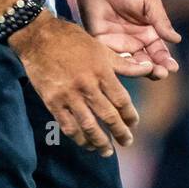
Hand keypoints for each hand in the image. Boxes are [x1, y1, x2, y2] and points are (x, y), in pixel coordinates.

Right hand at [9, 13, 149, 156]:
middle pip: (108, 115)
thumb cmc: (73, 40)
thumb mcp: (101, 47)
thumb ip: (124, 64)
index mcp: (101, 70)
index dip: (129, 114)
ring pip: (88, 125)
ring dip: (100, 141)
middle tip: (127, 142)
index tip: (134, 123)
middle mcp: (87, 85)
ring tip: (107, 150)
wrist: (39, 37)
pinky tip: (86, 144)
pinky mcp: (52, 102)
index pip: (121, 99)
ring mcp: (69, 95)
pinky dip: (79, 138)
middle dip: (120, 132)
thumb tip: (149, 68)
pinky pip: (68, 125)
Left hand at [68, 0, 180, 79]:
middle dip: (156, 70)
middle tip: (162, 73)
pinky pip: (112, 58)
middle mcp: (134, 41)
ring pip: (131, 64)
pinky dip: (122, 64)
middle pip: (147, 62)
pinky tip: (131, 65)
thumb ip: (161, 20)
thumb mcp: (149, 1)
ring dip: (141, 70)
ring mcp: (118, 44)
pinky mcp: (101, 43)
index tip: (173, 67)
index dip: (166, 60)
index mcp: (149, 32)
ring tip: (151, 72)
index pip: (159, 52)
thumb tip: (177, 39)